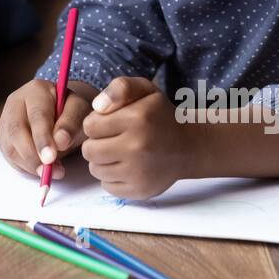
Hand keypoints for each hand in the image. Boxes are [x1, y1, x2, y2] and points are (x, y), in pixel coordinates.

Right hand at [0, 78, 97, 180]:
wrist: (59, 111)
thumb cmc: (69, 110)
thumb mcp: (79, 111)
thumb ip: (71, 123)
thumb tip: (59, 142)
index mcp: (36, 90)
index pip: (36, 115)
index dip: (42, 138)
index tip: (50, 157)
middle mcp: (16, 102)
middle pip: (16, 131)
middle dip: (32, 155)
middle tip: (48, 171)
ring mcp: (6, 119)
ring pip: (10, 146)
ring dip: (30, 164)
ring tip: (50, 173)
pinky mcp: (3, 136)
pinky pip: (9, 156)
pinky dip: (24, 167)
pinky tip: (40, 169)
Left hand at [82, 76, 194, 198]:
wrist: (189, 146)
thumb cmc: (160, 116)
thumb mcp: (145, 90)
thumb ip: (120, 87)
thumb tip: (97, 106)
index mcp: (137, 118)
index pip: (89, 126)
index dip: (96, 123)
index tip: (109, 123)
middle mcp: (137, 146)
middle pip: (89, 150)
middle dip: (95, 143)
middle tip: (112, 139)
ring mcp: (139, 172)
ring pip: (95, 169)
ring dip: (102, 161)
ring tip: (119, 152)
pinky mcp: (140, 190)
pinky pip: (107, 186)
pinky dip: (112, 177)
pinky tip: (126, 167)